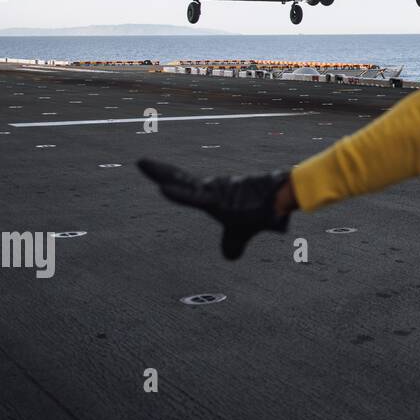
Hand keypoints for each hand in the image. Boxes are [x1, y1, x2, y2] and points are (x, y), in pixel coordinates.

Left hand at [137, 158, 290, 259]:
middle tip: (140, 162)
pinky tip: (161, 189)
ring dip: (162, 174)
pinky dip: (176, 193)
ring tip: (143, 165)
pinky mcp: (218, 198)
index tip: (150, 169)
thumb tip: (230, 257)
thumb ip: (232, 243)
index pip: (184, 186)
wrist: (279, 204)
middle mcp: (209, 189)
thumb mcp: (241, 233)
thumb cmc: (261, 213)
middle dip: (159, 171)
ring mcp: (213, 192)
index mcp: (211, 195)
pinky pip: (193, 196)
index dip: (167, 177)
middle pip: (179, 179)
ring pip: (182, 183)